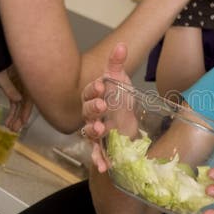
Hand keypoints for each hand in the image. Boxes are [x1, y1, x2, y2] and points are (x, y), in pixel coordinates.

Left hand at [0, 67, 32, 131]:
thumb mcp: (0, 75)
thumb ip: (9, 87)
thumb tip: (18, 100)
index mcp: (26, 75)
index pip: (30, 96)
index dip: (27, 110)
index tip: (23, 121)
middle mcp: (25, 80)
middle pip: (26, 101)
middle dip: (20, 116)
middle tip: (14, 129)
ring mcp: (19, 83)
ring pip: (20, 102)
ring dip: (15, 116)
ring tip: (10, 127)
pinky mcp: (13, 85)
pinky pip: (15, 100)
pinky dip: (12, 110)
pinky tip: (8, 120)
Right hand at [80, 42, 132, 172]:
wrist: (126, 121)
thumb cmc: (119, 99)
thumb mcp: (120, 80)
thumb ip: (117, 64)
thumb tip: (121, 45)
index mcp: (94, 96)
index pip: (89, 91)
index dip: (94, 89)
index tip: (102, 85)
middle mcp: (90, 114)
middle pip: (87, 111)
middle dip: (93, 108)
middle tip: (102, 106)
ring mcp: (95, 131)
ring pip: (89, 132)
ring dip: (94, 131)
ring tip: (101, 131)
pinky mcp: (101, 146)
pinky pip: (97, 153)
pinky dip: (99, 160)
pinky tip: (104, 167)